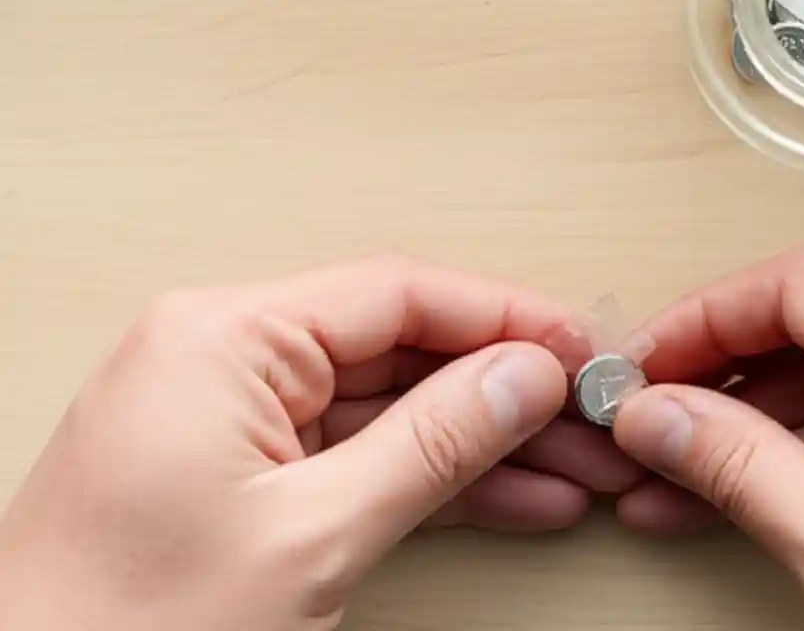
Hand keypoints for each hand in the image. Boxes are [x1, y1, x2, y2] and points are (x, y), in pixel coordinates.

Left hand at [0, 256, 640, 629]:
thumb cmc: (126, 627)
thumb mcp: (313, 533)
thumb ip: (432, 443)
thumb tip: (522, 377)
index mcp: (223, 339)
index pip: (397, 294)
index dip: (504, 318)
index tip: (578, 350)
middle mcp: (223, 358)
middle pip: (401, 350)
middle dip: (506, 392)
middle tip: (590, 421)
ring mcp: (230, 418)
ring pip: (390, 408)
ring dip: (485, 442)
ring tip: (576, 470)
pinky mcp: (240, 472)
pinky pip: (357, 454)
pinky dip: (432, 480)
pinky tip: (514, 497)